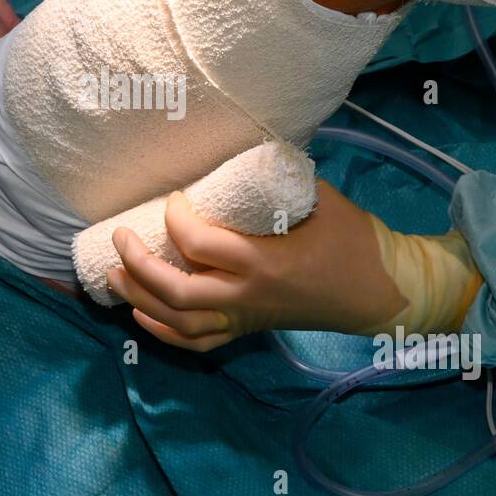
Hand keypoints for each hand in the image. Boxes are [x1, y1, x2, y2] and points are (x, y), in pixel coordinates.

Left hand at [107, 182, 481, 350]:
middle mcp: (247, 297)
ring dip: (140, 299)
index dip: (175, 218)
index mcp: (263, 262)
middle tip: (120, 237)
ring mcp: (246, 318)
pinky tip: (141, 316)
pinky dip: (164, 333)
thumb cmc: (352, 239)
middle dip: (138, 264)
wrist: (380, 292)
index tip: (173, 197)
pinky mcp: (249, 329)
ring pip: (179, 322)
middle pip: (176, 292)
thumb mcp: (318, 199)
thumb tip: (238, 151)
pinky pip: (198, 343)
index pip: (198, 244)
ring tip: (114, 275)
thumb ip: (274, 183)